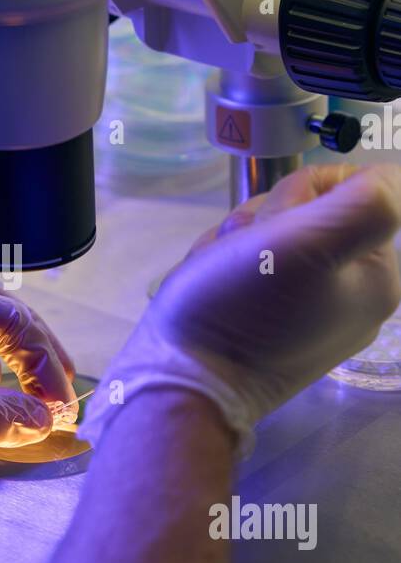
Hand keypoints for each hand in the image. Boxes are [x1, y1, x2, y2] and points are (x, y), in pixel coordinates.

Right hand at [84, 164, 400, 449]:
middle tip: (240, 252)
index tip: (275, 226)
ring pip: (272, 234)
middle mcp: (353, 298)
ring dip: (237, 240)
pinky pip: (252, 268)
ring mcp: (310, 315)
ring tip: (218, 271)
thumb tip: (384, 178)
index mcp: (379, 278)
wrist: (181, 383)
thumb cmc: (240, 308)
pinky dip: (225, 266)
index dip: (302, 191)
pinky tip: (212, 288)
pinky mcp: (271, 328)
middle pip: (309, 212)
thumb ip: (368, 202)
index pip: (354, 189)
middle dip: (264, 219)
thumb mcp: (311, 240)